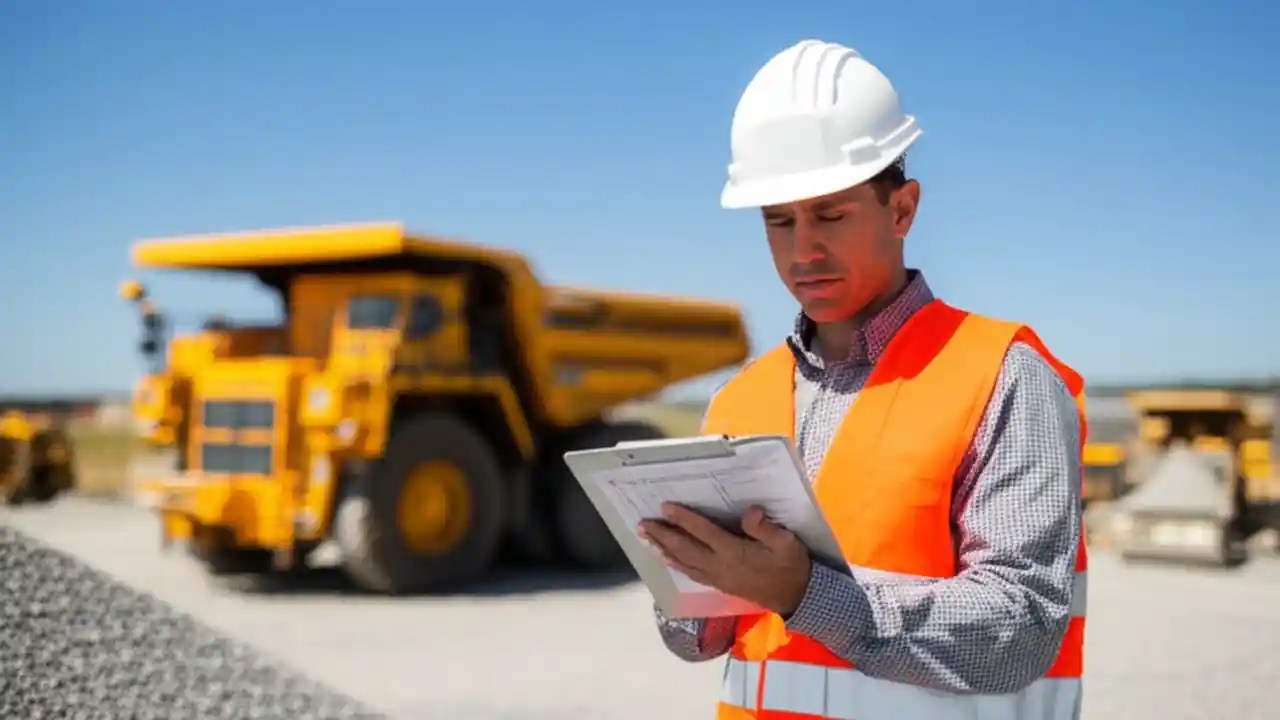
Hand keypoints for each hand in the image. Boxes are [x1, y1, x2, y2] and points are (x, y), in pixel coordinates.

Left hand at [638, 503, 811, 615]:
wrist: (797, 597)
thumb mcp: (787, 542)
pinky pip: (692, 574)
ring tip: (646, 538)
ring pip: (684, 563)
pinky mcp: (719, 585)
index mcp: (735, 553)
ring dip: (663, 549)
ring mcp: (718, 578)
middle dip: (663, 535)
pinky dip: (676, 564)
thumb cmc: (792, 565)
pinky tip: (667, 558)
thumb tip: (749, 512)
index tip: (666, 507)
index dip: (684, 519)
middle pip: (686, 549)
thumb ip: (766, 528)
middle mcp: (721, 566)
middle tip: (643, 523)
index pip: (704, 533)